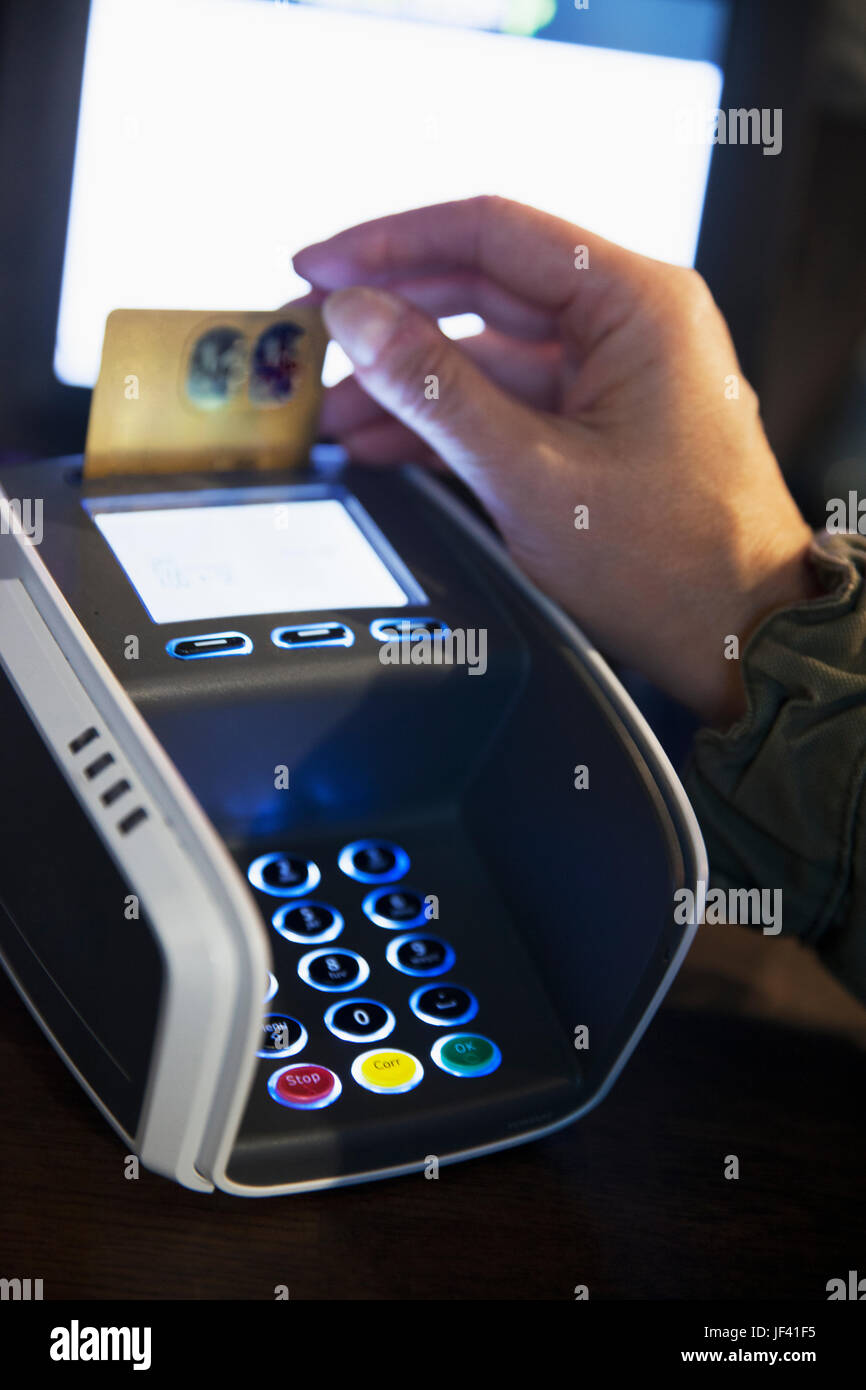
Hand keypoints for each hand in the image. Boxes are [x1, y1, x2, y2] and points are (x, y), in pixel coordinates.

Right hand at [293, 196, 816, 725]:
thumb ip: (435, 389)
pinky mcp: (597, 424)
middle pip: (482, 287)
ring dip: (407, 381)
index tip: (317, 265)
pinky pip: (507, 402)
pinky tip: (383, 444)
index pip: (491, 233)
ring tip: (331, 410)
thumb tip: (356, 318)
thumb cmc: (672, 565)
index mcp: (636, 303)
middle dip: (388, 317)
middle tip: (307, 336)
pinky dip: (446, 421)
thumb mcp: (531, 473)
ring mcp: (612, 375)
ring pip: (486, 352)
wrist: (736, 639)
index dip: (390, 244)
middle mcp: (628, 323)